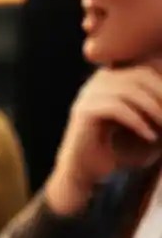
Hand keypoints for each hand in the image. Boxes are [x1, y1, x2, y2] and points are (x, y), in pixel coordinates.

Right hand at [47, 65, 161, 214]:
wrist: (84, 170)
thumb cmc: (116, 146)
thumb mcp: (141, 119)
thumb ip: (154, 103)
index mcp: (112, 77)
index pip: (147, 68)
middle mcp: (98, 80)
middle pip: (140, 75)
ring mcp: (88, 94)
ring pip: (129, 90)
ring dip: (153, 108)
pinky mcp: (83, 112)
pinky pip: (117, 108)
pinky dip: (138, 122)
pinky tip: (149, 136)